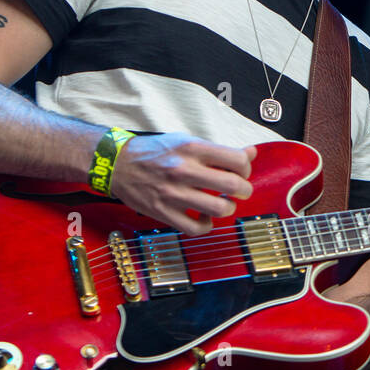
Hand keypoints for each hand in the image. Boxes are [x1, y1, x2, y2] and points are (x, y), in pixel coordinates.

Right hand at [109, 133, 254, 234]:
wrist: (118, 164)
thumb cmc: (155, 151)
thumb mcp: (187, 141)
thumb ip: (219, 150)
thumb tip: (251, 152)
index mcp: (192, 148)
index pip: (236, 159)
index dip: (245, 168)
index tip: (241, 172)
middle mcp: (184, 169)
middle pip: (232, 185)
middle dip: (244, 190)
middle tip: (240, 190)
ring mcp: (173, 193)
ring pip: (218, 208)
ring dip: (228, 208)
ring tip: (223, 204)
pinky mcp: (163, 212)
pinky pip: (195, 228)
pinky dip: (206, 226)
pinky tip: (205, 218)